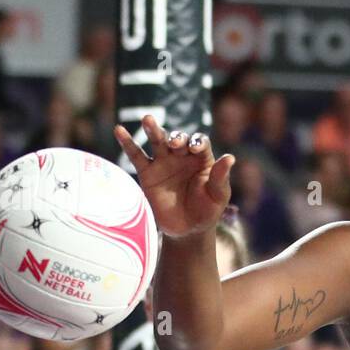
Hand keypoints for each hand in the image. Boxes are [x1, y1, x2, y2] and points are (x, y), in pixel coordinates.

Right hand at [114, 115, 234, 238]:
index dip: (198, 143)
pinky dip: (127, 143)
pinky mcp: (147, 173)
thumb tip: (231, 158)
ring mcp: (163, 162)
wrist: (187, 230)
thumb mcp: (218, 196)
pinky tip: (119, 130)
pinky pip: (136, 155)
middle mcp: (182, 156)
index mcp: (202, 158)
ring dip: (154, 130)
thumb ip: (221, 177)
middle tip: (175, 143)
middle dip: (177, 138)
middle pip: (178, 139)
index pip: (200, 143)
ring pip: (157, 142)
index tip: (195, 149)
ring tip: (148, 119)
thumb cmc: (207, 211)